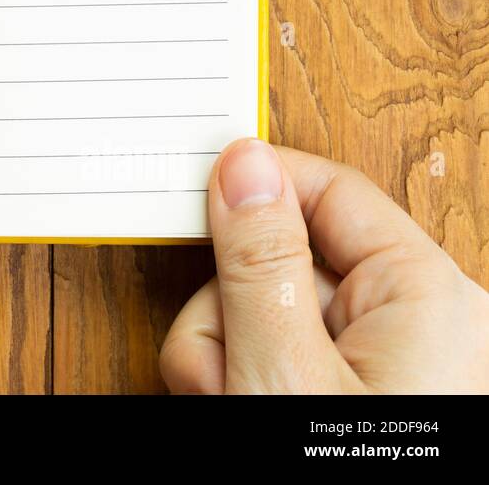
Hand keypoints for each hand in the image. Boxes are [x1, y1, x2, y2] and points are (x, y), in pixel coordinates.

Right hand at [161, 139, 488, 393]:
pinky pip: (275, 350)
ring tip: (231, 398)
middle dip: (226, 310)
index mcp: (427, 296)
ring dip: (224, 352)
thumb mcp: (282, 370)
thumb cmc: (336, 475)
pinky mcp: (352, 389)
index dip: (252, 191)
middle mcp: (417, 322)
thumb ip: (260, 263)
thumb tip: (244, 166)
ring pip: (263, 308)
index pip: (326, 190)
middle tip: (222, 370)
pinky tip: (238, 402)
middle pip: (281, 259)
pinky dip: (241, 377)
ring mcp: (383, 362)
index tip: (193, 199)